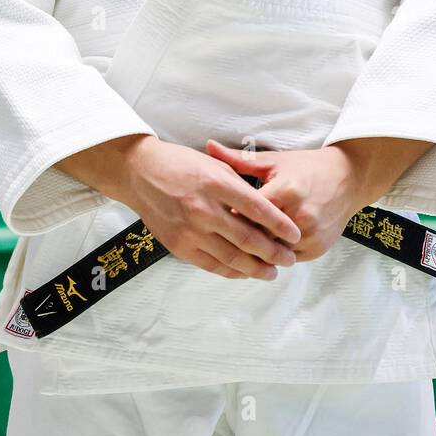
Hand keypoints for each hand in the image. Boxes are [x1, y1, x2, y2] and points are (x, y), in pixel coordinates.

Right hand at [111, 136, 301, 280]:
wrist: (139, 172)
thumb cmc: (180, 163)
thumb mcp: (214, 164)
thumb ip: (238, 187)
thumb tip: (264, 209)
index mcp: (217, 184)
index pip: (258, 210)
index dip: (281, 225)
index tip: (295, 235)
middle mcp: (204, 209)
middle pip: (248, 239)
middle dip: (273, 253)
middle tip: (289, 260)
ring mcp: (190, 230)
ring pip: (231, 258)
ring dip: (255, 268)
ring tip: (271, 272)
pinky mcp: (178, 245)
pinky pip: (210, 265)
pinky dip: (230, 271)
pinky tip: (244, 272)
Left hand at [205, 140, 369, 262]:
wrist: (348, 178)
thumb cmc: (306, 168)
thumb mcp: (273, 161)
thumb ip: (238, 159)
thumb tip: (208, 146)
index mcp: (285, 191)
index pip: (247, 212)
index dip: (228, 215)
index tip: (212, 216)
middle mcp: (299, 216)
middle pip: (257, 236)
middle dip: (238, 236)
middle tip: (218, 236)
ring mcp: (310, 235)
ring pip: (271, 253)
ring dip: (255, 251)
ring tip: (235, 247)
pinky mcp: (317, 249)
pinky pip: (287, 259)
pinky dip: (273, 256)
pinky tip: (258, 252)